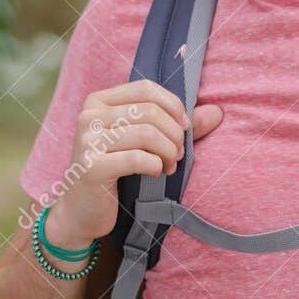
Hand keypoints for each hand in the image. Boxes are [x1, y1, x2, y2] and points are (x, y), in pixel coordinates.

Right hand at [45, 80, 222, 250]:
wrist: (81, 210)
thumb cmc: (115, 171)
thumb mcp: (142, 143)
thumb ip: (176, 125)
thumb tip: (217, 112)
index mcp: (98, 101)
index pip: (146, 89)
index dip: (173, 106)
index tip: (185, 128)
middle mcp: (89, 116)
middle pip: (149, 112)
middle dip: (174, 134)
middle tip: (178, 154)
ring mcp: (87, 141)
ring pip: (147, 134)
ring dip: (168, 152)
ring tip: (170, 166)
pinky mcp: (91, 167)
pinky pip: (138, 159)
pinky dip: (156, 166)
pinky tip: (156, 174)